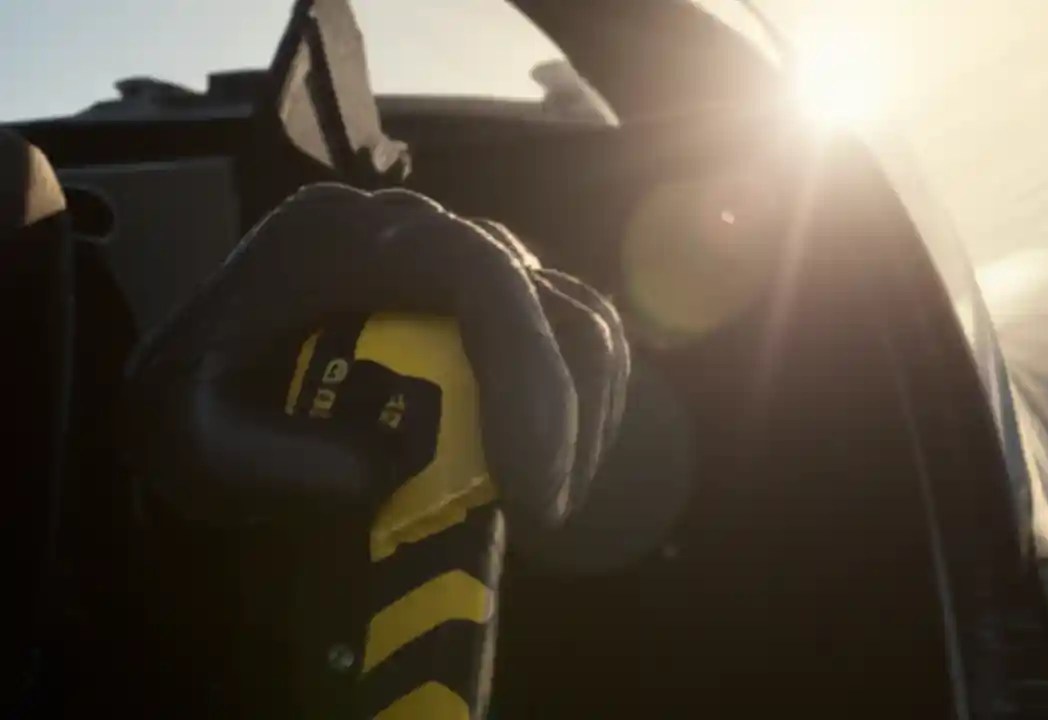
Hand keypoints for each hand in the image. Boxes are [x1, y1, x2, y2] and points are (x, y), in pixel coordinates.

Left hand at [123, 183, 627, 543]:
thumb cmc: (194, 409)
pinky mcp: (484, 293)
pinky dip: (577, 403)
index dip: (526, 375)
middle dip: (565, 416)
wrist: (206, 389)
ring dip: (580, 416)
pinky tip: (549, 466)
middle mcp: (408, 229)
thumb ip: (270, 461)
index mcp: (336, 237)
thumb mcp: (187, 442)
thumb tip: (390, 468)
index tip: (527, 489)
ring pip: (573, 314)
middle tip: (539, 519)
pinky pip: (565, 332)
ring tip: (545, 506)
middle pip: (543, 296)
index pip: (475, 272)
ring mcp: (454, 255)